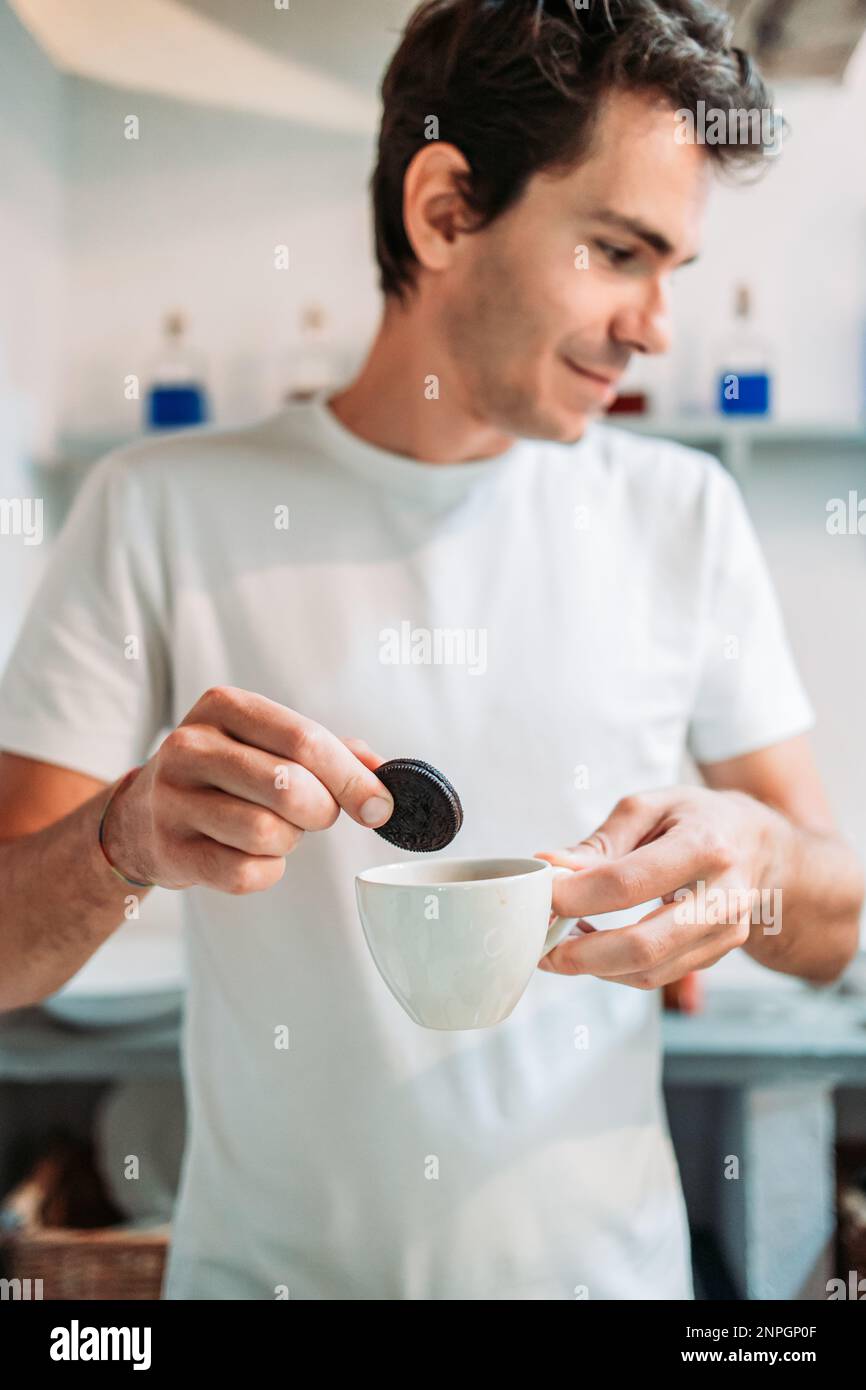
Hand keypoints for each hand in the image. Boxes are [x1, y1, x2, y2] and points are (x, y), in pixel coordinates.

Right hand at [102, 686, 392, 892]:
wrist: (142, 816)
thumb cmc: (225, 775)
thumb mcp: (267, 743)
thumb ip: (330, 751)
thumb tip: (383, 775)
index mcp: (224, 707)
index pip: (305, 740)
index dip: (353, 778)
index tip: (379, 806)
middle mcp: (190, 747)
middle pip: (289, 786)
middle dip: (322, 811)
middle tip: (317, 815)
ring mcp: (172, 800)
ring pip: (267, 833)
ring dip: (290, 841)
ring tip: (275, 830)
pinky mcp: (169, 851)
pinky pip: (243, 873)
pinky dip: (265, 872)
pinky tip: (251, 855)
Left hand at [534, 785, 784, 987]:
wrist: (760, 844)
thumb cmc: (698, 818)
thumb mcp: (650, 807)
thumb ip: (600, 842)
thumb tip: (550, 868)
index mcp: (705, 846)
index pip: (628, 883)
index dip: (576, 895)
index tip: (541, 896)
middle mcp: (724, 896)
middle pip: (645, 944)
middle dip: (582, 954)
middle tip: (541, 946)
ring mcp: (726, 932)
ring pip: (650, 971)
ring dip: (594, 967)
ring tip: (557, 946)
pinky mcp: (717, 954)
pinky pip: (658, 975)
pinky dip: (615, 969)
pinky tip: (590, 946)